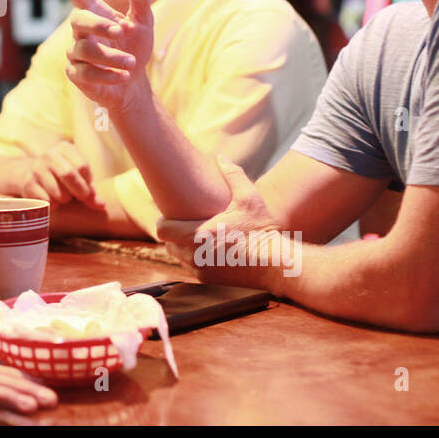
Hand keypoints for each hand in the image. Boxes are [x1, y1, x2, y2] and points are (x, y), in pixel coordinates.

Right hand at [22, 141, 100, 209]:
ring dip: (65, 200)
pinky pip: (47, 201)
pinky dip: (54, 206)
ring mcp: (36, 168)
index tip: (87, 187)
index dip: (87, 182)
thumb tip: (101, 206)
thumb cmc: (65, 179)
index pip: (82, 166)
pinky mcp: (28, 184)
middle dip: (79, 192)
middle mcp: (49, 154)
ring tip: (65, 198)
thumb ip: (91, 192)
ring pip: (58, 192)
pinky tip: (53, 201)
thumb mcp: (80, 179)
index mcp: (64, 148)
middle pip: (68, 174)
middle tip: (81, 198)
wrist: (36, 178)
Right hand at [38, 0, 154, 112]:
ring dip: (112, 56)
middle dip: (99, 25)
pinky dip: (108, 74)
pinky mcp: (75, 73)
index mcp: (95, 11)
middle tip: (122, 31)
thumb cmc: (135, 47)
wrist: (133, 84)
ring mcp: (75, 52)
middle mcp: (80, 30)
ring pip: (86, 49)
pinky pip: (86, 72)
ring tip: (132, 62)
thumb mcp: (143, 21)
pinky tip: (123, 76)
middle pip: (77, 20)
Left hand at [157, 159, 283, 288]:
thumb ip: (233, 175)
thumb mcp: (249, 198)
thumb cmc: (261, 231)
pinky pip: (192, 268)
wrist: (277, 264)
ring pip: (179, 257)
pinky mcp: (209, 280)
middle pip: (168, 244)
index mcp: (198, 234)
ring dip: (183, 248)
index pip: (162, 230)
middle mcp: (195, 255)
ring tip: (195, 236)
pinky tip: (208, 250)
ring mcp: (201, 269)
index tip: (169, 216)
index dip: (163, 222)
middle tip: (183, 224)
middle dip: (173, 235)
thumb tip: (221, 157)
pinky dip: (196, 259)